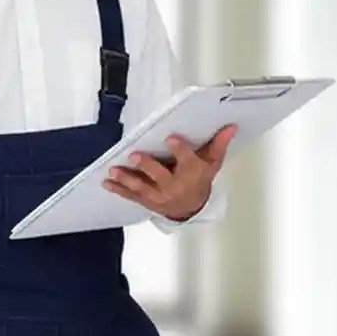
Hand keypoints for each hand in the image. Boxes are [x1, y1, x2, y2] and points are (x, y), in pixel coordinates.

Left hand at [102, 125, 236, 220]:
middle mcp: (175, 186)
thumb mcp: (212, 164)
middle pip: (161, 176)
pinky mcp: (147, 201)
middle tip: (134, 156)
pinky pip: (132, 196)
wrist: (192, 208)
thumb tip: (229, 127)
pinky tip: (107, 182)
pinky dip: (119, 190)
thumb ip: (218, 145)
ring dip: (127, 179)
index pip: (187, 160)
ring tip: (114, 170)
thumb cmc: (200, 181)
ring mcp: (160, 195)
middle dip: (147, 166)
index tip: (170, 138)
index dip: (179, 150)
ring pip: (143, 187)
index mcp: (192, 173)